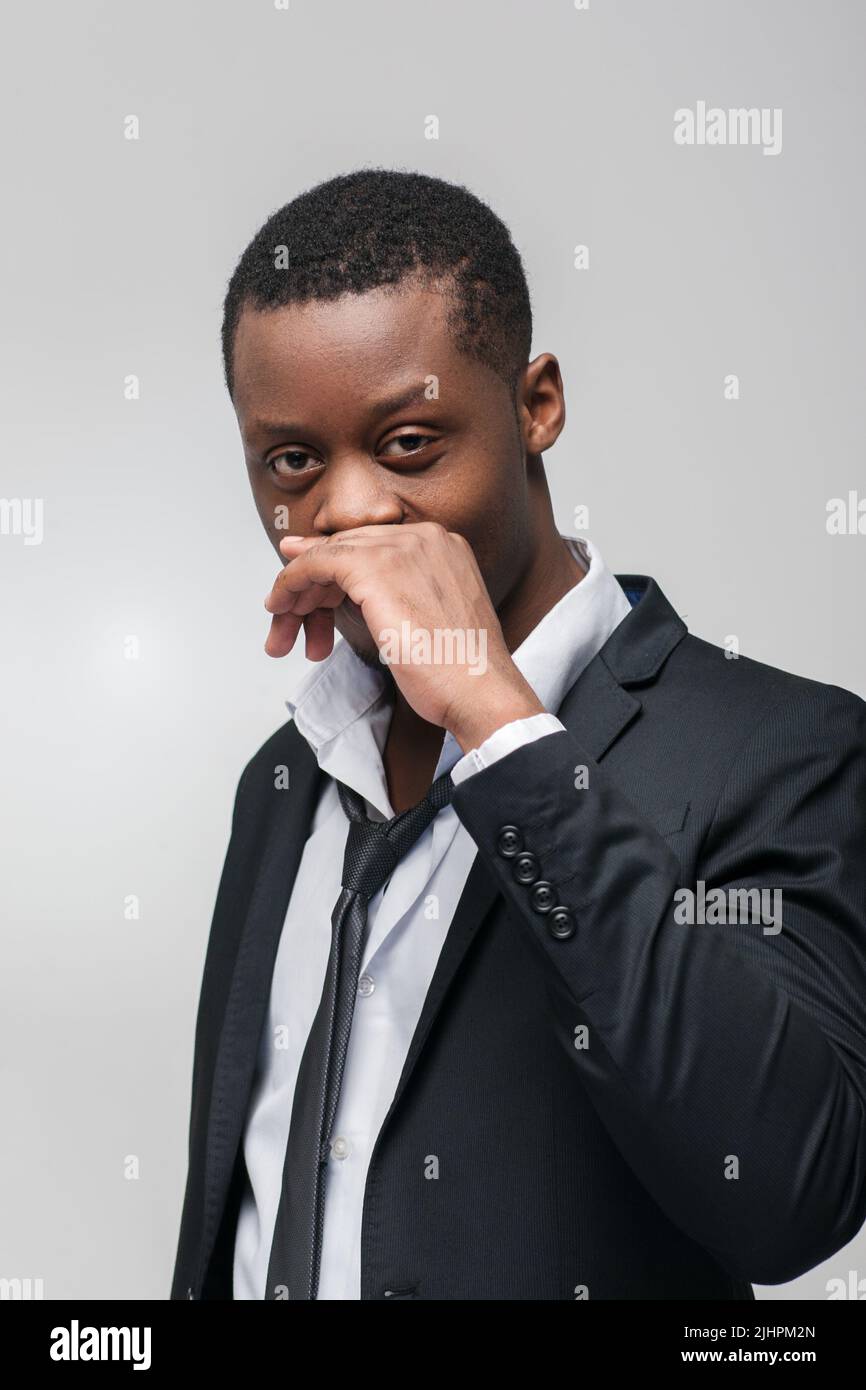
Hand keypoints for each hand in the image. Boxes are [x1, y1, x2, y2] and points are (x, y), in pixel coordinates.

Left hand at [263, 522, 544, 748]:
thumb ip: (393, 595)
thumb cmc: (460, 670)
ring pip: (328, 556)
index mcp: (443, 545)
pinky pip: (317, 563)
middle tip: (287, 620)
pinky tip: (281, 609)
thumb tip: (346, 588)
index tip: (304, 592)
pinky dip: (292, 584)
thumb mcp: (429, 620)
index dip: (333, 572)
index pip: (371, 547)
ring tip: (281, 632)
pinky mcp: (375, 568)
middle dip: (312, 588)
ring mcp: (401, 548)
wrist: (480, 690)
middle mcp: (424, 536)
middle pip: (348, 550)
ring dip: (296, 593)